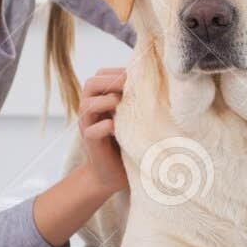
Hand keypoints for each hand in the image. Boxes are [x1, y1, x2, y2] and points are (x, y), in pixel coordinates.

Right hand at [78, 68, 128, 198]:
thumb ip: (135, 99)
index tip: (137, 76)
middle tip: (128, 87)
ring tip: (121, 105)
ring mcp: (88, 126)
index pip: (101, 74)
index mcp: (99, 99)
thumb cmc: (127, 141)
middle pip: (90, 83)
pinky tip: (117, 128)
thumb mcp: (132, 116)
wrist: (112, 174)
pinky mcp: (91, 143)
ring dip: (106, 101)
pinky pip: (92, 130)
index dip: (117, 71)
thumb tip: (159, 79)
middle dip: (110, 81)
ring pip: (87, 104)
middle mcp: (91, 110)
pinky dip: (105, 126)